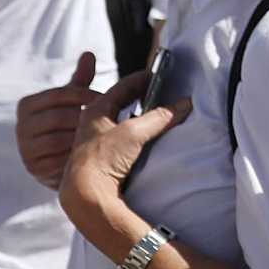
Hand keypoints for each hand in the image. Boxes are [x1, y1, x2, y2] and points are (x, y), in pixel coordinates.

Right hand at [16, 52, 98, 189]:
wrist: (56, 157)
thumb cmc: (67, 122)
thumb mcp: (71, 101)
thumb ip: (79, 80)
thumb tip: (89, 54)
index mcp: (27, 105)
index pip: (59, 94)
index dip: (85, 95)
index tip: (107, 99)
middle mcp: (21, 126)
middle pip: (60, 117)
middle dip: (86, 119)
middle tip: (108, 121)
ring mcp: (25, 149)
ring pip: (60, 140)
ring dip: (83, 138)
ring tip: (101, 137)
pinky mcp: (34, 168)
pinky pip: (60, 160)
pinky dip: (77, 156)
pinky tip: (91, 154)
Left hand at [56, 69, 188, 232]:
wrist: (85, 194)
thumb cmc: (103, 158)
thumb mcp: (134, 132)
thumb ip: (159, 117)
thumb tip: (183, 104)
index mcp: (96, 110)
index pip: (122, 86)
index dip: (141, 78)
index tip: (158, 74)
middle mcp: (93, 124)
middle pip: (119, 103)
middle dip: (138, 96)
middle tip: (159, 92)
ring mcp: (96, 142)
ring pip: (119, 122)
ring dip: (136, 117)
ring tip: (155, 115)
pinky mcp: (101, 160)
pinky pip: (121, 140)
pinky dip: (134, 135)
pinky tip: (144, 140)